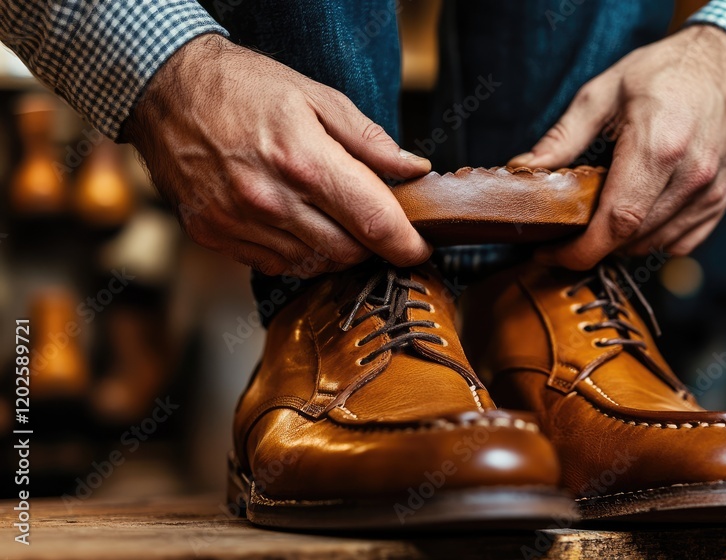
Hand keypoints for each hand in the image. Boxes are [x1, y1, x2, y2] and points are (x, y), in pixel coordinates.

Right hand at [122, 34, 431, 276]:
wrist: (164, 89)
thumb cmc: (244, 86)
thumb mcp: (316, 96)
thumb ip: (368, 141)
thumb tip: (414, 170)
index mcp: (305, 161)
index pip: (374, 223)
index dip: (407, 244)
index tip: (420, 248)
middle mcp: (271, 200)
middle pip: (347, 253)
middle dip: (370, 245)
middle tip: (370, 222)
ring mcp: (239, 222)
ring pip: (311, 265)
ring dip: (332, 250)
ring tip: (329, 217)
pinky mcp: (214, 235)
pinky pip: (273, 264)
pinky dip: (295, 253)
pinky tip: (293, 222)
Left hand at [509, 25, 725, 268]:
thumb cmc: (666, 71)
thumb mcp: (604, 92)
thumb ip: (564, 136)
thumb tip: (524, 167)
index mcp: (659, 147)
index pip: (617, 221)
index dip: (580, 249)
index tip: (550, 252)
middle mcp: (691, 176)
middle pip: (633, 238)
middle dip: (593, 245)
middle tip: (566, 233)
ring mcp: (710, 192)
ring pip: (655, 245)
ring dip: (622, 243)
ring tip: (600, 219)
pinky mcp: (720, 201)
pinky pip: (681, 243)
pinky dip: (653, 241)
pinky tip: (637, 216)